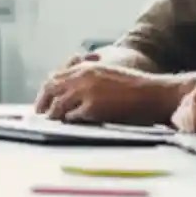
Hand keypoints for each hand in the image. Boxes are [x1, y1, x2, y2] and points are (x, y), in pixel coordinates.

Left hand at [34, 61, 188, 124]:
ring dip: (53, 115)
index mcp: (85, 68)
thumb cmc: (137, 88)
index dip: (47, 91)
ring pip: (58, 104)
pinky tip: (67, 128)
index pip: (55, 78)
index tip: (43, 103)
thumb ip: (88, 81)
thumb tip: (72, 95)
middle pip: (51, 89)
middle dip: (43, 103)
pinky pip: (71, 116)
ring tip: (50, 126)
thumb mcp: (108, 76)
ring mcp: (86, 91)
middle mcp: (82, 76)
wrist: (156, 93)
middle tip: (39, 116)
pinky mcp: (93, 107)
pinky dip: (67, 123)